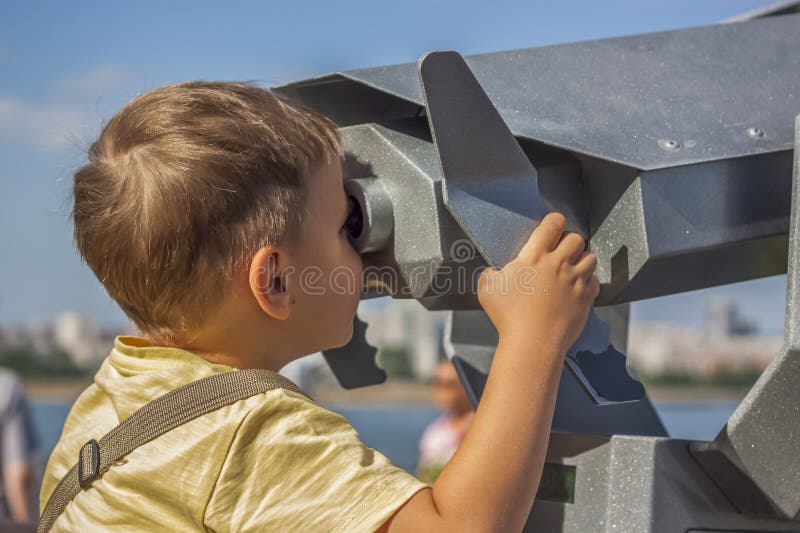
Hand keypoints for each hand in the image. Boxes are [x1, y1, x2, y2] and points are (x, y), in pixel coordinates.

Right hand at [477, 212, 598, 351]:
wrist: (533, 342)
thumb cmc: (509, 317)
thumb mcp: (487, 289)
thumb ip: (490, 274)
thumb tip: (493, 272)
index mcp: (535, 256)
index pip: (553, 224)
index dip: (555, 220)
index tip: (553, 225)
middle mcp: (558, 264)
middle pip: (576, 238)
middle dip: (569, 241)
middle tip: (560, 251)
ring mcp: (575, 281)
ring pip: (590, 258)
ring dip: (581, 259)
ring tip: (571, 268)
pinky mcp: (585, 299)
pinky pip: (594, 281)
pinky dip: (588, 282)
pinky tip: (576, 288)